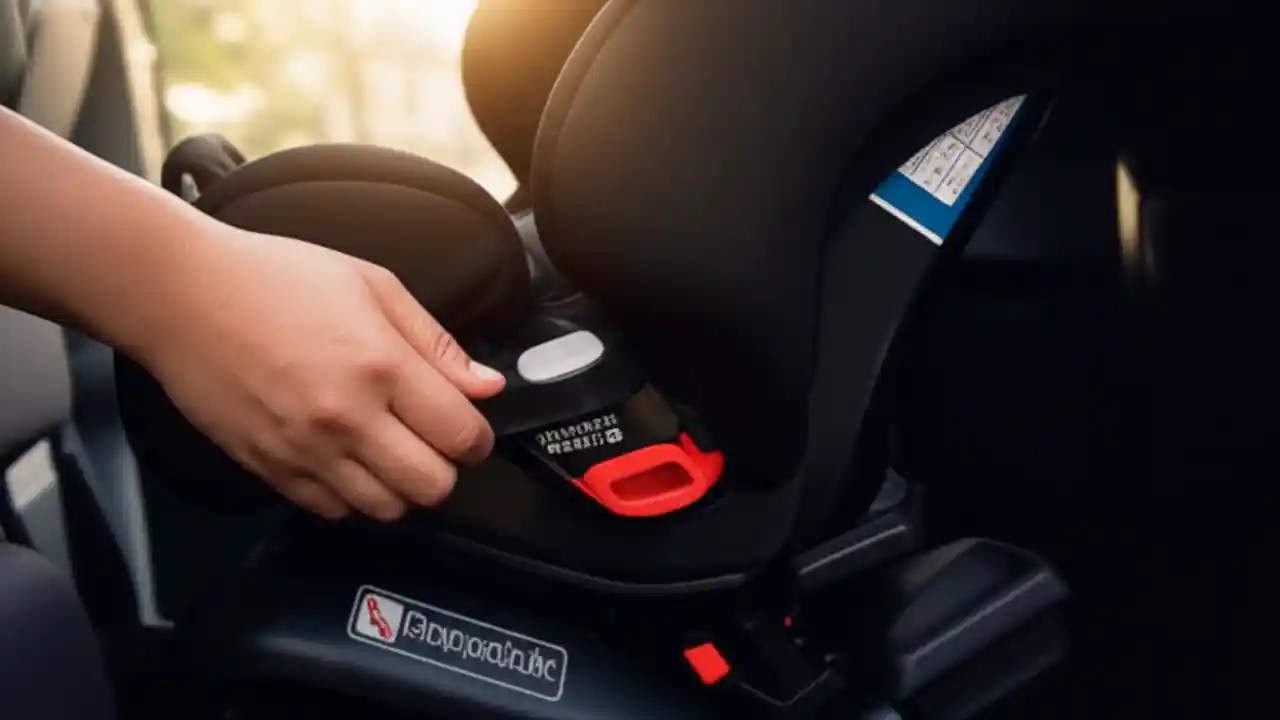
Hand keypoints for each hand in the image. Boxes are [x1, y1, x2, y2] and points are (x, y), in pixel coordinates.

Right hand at [135, 227, 504, 520]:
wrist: (183, 295)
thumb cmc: (273, 279)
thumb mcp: (372, 285)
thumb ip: (435, 343)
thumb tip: (485, 385)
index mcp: (381, 366)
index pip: (462, 435)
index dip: (477, 437)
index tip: (468, 428)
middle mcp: (347, 418)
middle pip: (432, 486)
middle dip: (445, 468)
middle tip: (431, 442)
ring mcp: (306, 450)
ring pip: (385, 509)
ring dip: (400, 487)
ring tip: (389, 452)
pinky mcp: (270, 469)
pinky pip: (332, 511)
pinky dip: (351, 496)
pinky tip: (347, 460)